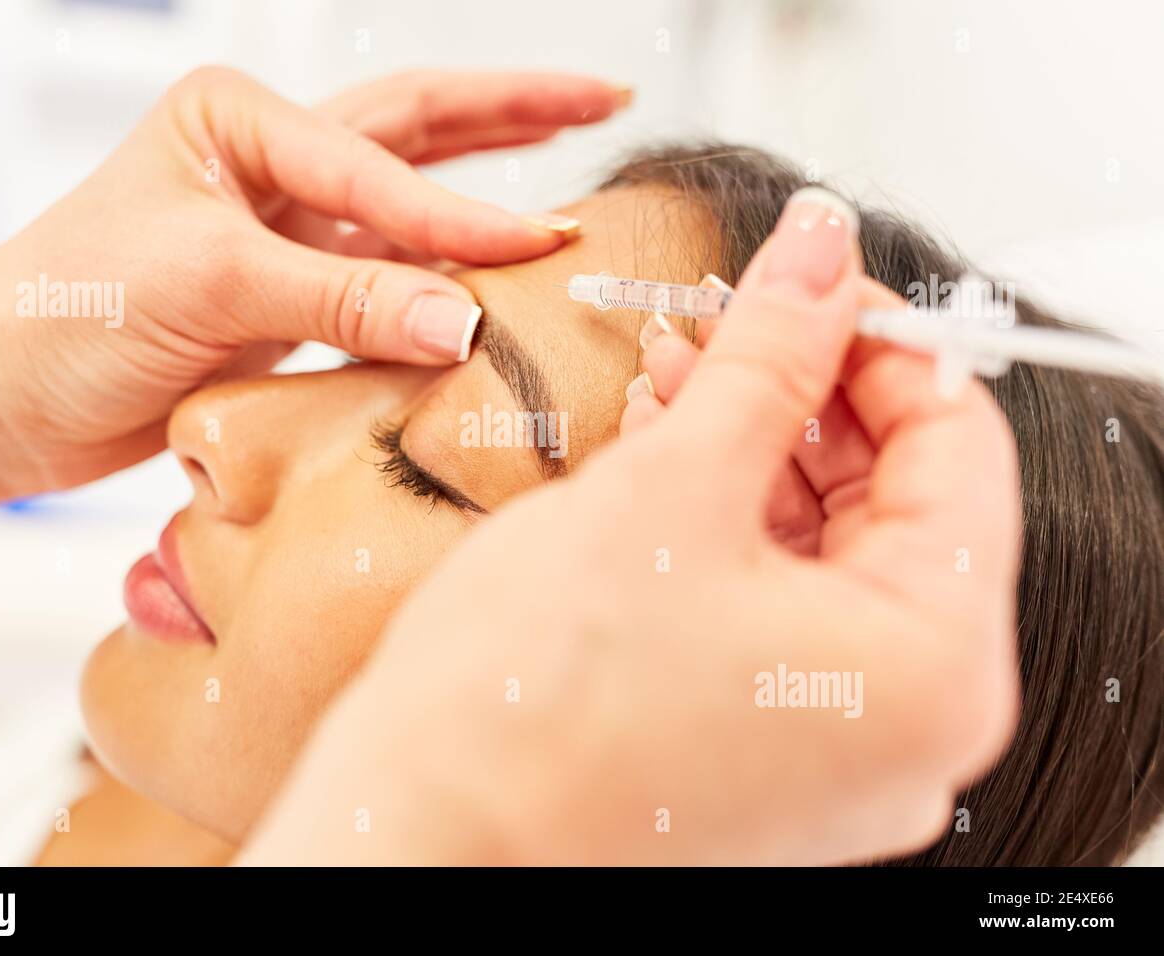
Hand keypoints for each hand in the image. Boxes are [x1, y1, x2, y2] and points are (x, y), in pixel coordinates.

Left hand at [0, 69, 625, 537]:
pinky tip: (491, 258)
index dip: (464, 213)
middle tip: (605, 97)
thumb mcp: (211, 284)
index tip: (545, 245)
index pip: (380, 167)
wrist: (8, 392)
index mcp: (237, 119)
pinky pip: (386, 273)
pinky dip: (443, 268)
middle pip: (415, 126)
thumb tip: (468, 322)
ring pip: (408, 190)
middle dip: (512, 110)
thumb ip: (345, 301)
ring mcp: (282, 226)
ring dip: (487, 170)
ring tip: (572, 140)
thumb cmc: (69, 310)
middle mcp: (266, 159)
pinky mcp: (288, 293)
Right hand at [240, 189, 1020, 865]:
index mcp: (931, 671)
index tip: (817, 278)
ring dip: (761, 447)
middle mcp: (905, 729)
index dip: (883, 338)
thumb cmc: (524, 713)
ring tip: (685, 371)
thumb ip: (768, 355)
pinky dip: (733, 522)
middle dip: (810, 391)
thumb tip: (823, 258)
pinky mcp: (766, 749)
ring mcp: (834, 748)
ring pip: (828, 550)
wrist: (418, 837)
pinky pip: (780, 606)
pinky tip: (672, 452)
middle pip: (895, 500)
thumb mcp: (670, 490)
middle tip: (739, 314)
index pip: (961, 446)